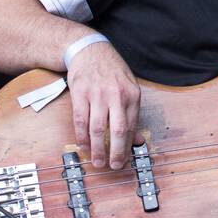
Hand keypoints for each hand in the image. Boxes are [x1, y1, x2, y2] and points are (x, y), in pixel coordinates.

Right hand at [66, 40, 140, 168]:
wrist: (90, 50)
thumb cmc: (112, 71)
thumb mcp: (129, 87)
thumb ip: (132, 113)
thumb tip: (137, 140)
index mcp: (132, 95)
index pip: (131, 126)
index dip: (128, 146)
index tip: (125, 159)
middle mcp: (116, 95)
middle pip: (117, 130)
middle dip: (116, 152)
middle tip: (114, 166)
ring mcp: (97, 95)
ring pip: (97, 128)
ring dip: (97, 148)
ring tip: (98, 161)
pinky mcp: (81, 94)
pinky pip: (81, 120)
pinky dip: (81, 136)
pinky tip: (83, 145)